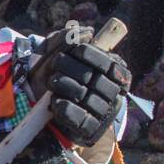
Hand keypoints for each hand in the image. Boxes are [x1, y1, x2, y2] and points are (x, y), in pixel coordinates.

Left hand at [31, 29, 131, 146]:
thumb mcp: (57, 51)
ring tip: (53, 82)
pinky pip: (80, 119)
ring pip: (84, 96)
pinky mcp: (91, 131)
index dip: (91, 54)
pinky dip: (64, 108)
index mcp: (116, 73)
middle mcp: (114, 94)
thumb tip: (85, 32)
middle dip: (69, 68)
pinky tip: (56, 102)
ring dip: (63, 86)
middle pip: (93, 78)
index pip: (108, 63)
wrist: (47, 109)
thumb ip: (68, 38)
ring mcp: (104, 114)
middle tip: (55, 65)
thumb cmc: (57, 74)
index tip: (75, 50)